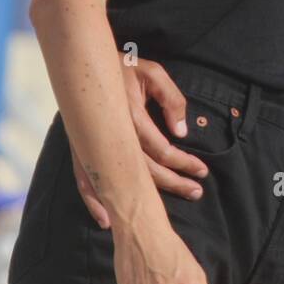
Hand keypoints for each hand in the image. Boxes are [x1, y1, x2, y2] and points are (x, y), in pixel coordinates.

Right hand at [73, 54, 208, 228]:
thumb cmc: (124, 66)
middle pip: (145, 170)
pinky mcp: (81, 149)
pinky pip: (86, 180)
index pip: (162, 149)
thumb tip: (180, 131)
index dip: (183, 162)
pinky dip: (94, 202)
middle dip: (173, 184)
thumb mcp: (154, 73)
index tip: (202, 170)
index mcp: (131, 116)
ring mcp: (93, 145)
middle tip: (196, 192)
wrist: (85, 64)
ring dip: (141, 198)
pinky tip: (105, 219)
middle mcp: (112, 135)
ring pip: (120, 180)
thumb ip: (171, 100)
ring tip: (160, 214)